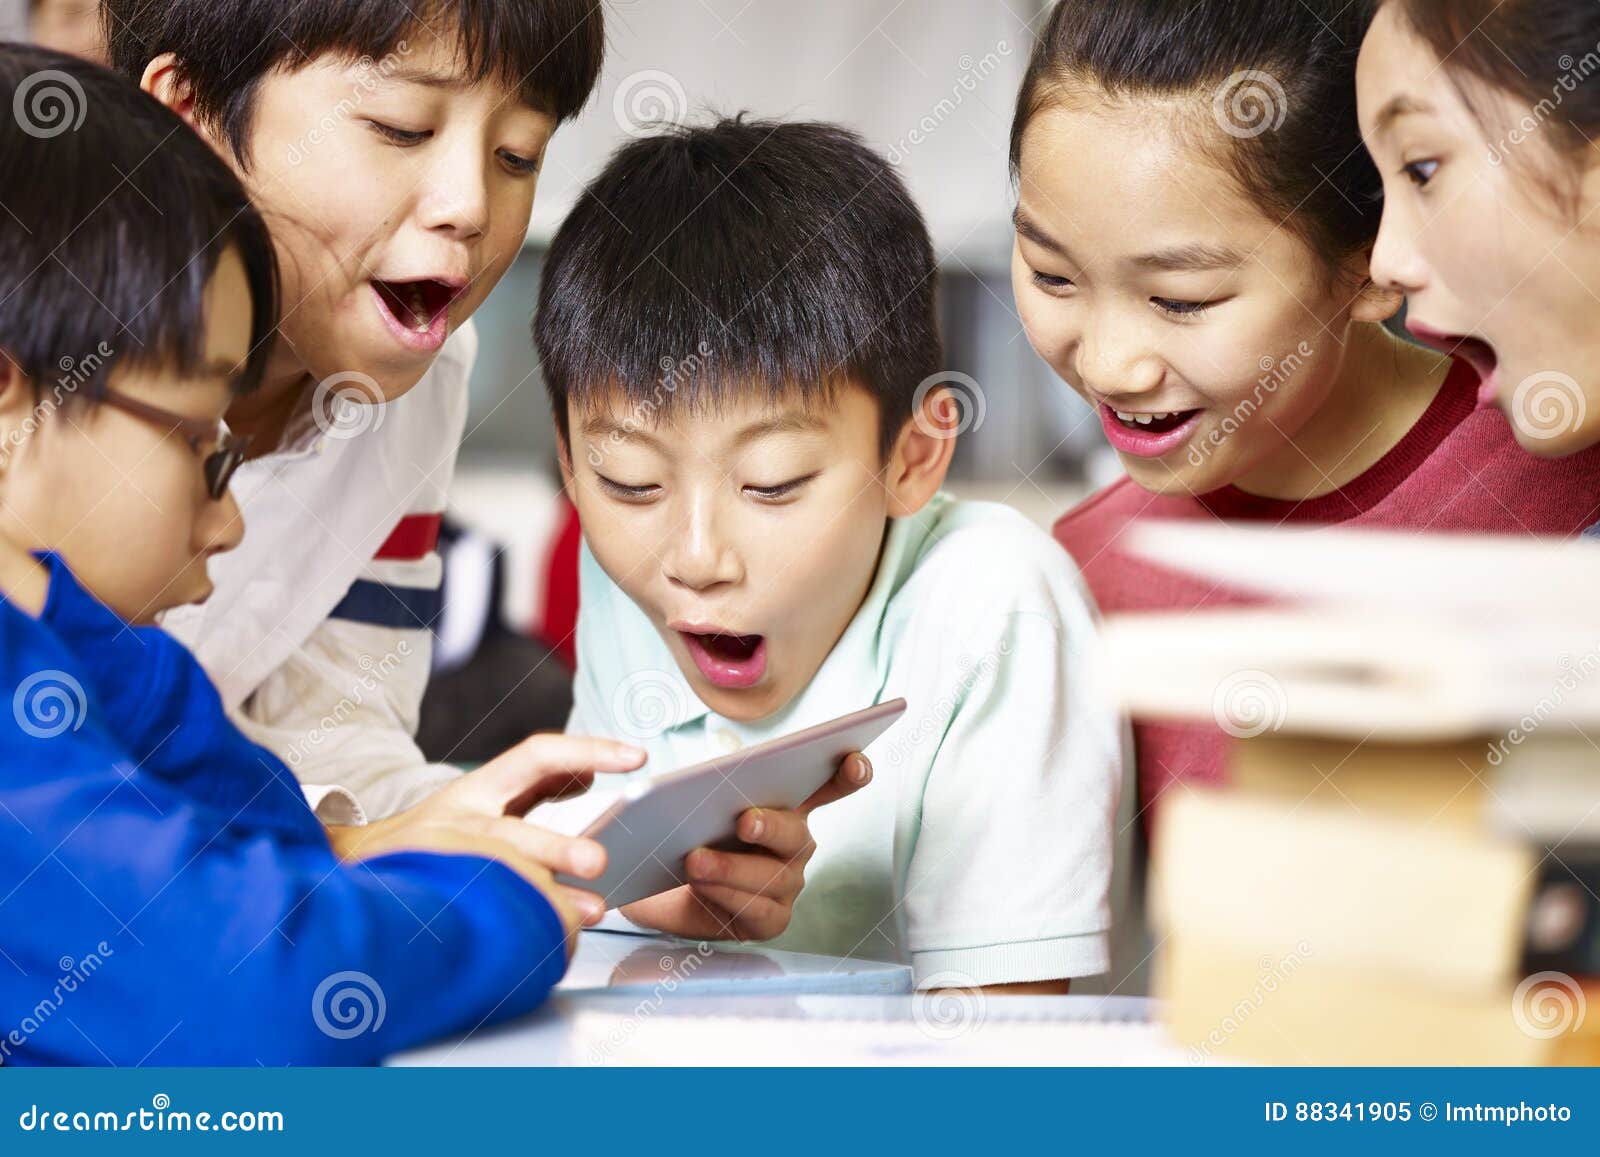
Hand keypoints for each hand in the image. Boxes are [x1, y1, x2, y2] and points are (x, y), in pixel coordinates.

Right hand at [325, 734, 644, 950]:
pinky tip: (550, 943)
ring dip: (543, 898)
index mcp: (476, 790)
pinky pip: (475, 916)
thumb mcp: (480, 799)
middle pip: (510, 833)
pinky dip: (519, 930)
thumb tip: (590, 772)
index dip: (587, 749)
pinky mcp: (426, 902)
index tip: (637, 756)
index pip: (536, 755)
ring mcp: (440, 865)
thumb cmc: (433, 836)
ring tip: (589, 913)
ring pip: (492, 879)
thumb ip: (531, 788)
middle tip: (600, 861)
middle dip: (556, 849)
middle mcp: (458, 822)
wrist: (345, 867)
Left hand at [619, 752, 872, 940]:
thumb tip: (665, 764)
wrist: (662, 889)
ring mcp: (787, 882)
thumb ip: (685, 779)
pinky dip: (727, 896)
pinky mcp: (771, 918)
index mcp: (785, 806)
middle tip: (743, 821)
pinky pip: (757, 909)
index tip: (853, 761)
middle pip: (795, 833)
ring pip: (772, 876)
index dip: (847, 774)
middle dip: (770, 826)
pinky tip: (702, 887)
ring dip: (732, 867)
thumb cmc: (682, 836)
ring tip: (696, 860)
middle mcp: (794, 843)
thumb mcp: (684, 801)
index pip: (826, 786)